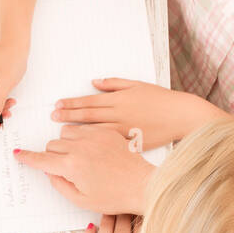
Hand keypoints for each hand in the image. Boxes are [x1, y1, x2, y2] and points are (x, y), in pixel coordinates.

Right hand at [14, 123, 155, 214]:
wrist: (142, 185)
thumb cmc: (115, 196)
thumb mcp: (82, 200)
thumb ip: (60, 185)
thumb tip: (49, 172)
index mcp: (72, 167)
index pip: (41, 159)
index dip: (27, 158)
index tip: (19, 154)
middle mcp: (80, 148)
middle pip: (52, 144)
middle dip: (52, 155)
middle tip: (65, 168)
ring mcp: (94, 137)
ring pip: (66, 132)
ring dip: (66, 143)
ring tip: (79, 157)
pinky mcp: (106, 131)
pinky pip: (83, 127)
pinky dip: (81, 136)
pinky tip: (91, 149)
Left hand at [51, 77, 218, 148]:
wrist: (180, 115)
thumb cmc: (160, 99)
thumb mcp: (136, 85)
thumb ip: (114, 84)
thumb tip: (94, 82)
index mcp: (119, 99)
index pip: (89, 101)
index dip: (71, 104)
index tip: (57, 105)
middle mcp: (119, 114)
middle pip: (87, 116)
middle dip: (68, 117)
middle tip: (52, 118)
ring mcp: (124, 130)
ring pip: (95, 132)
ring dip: (76, 133)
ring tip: (61, 134)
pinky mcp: (130, 143)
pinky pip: (109, 146)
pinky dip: (94, 147)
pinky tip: (82, 150)